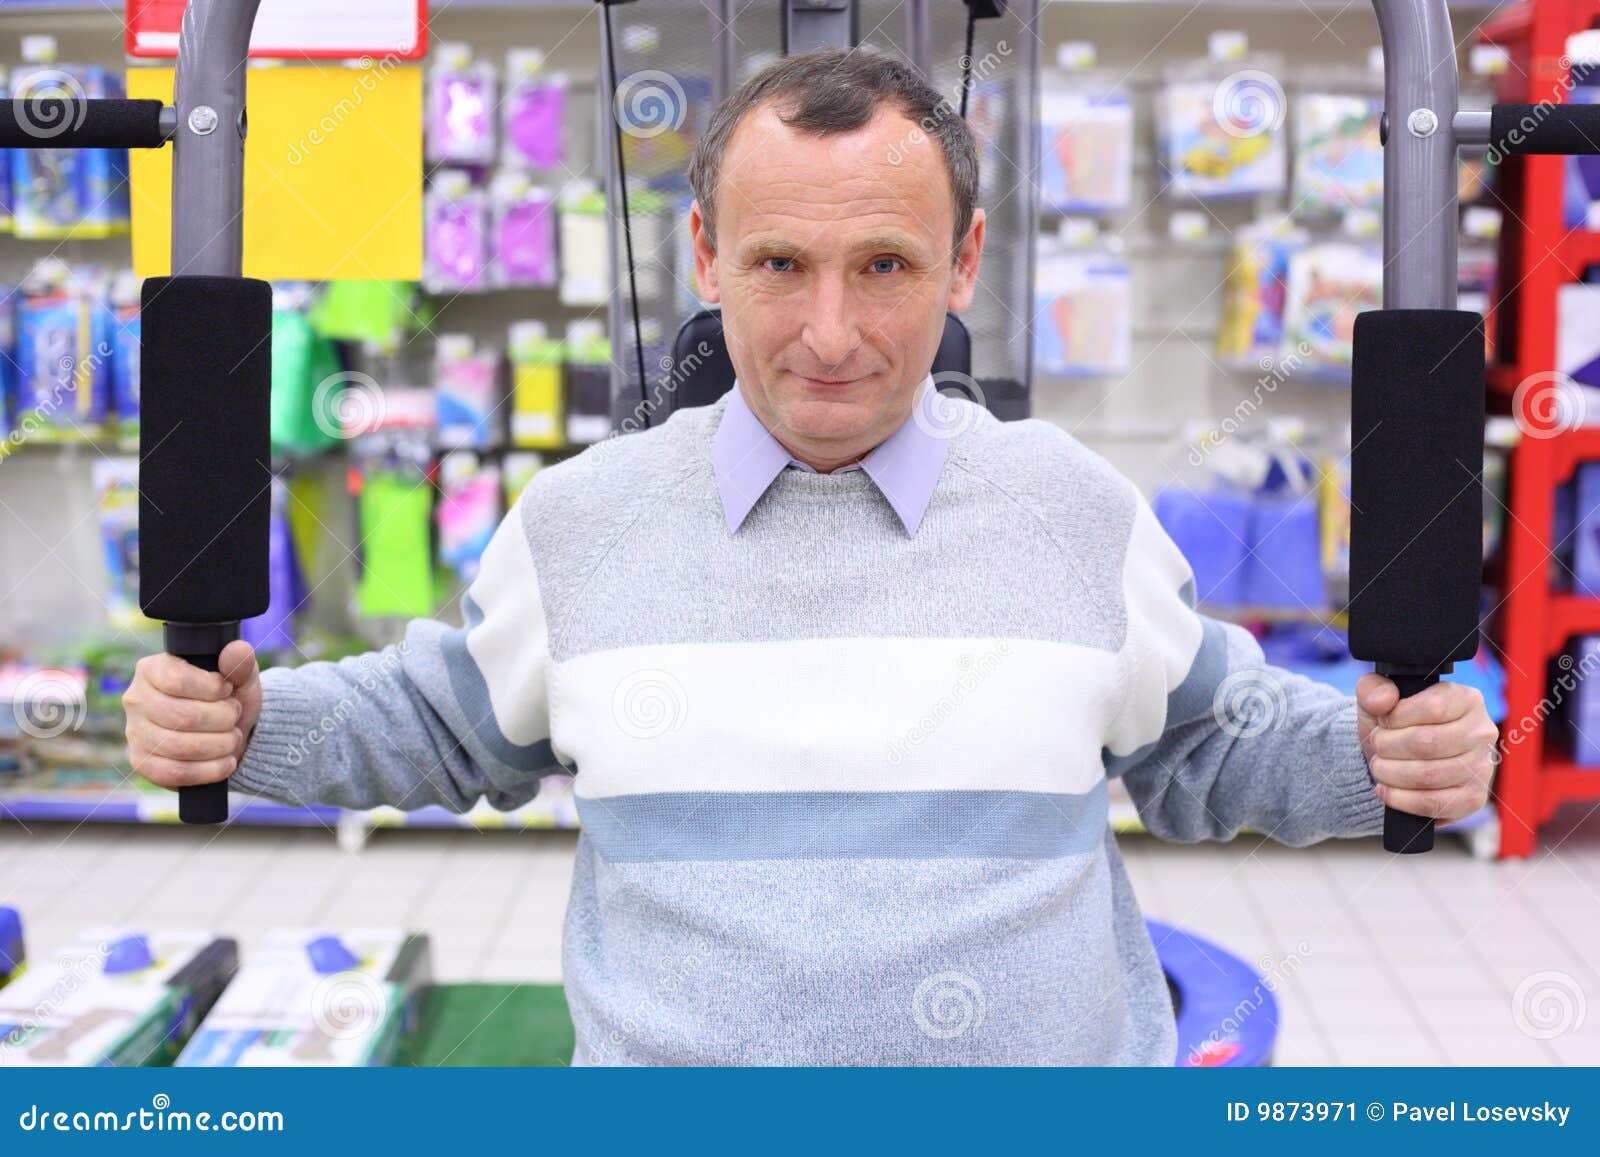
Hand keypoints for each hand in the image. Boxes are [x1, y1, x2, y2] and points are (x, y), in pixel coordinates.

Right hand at [123, 640, 261, 789]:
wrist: (226, 732)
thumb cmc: (227, 698)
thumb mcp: (240, 677)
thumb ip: (239, 663)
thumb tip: (236, 650)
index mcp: (152, 669)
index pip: (176, 680)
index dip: (211, 689)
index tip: (227, 691)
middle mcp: (136, 699)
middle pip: (182, 716)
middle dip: (222, 719)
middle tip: (234, 716)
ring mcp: (135, 733)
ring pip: (180, 747)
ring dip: (220, 745)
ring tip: (233, 737)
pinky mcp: (142, 763)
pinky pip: (174, 773)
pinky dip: (209, 770)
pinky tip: (226, 762)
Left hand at [1355, 674, 1497, 822]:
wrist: (1399, 759)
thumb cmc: (1394, 725)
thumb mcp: (1377, 700)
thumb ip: (1373, 689)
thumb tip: (1382, 700)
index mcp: (1466, 699)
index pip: (1433, 707)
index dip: (1396, 718)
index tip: (1382, 722)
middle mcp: (1481, 732)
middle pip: (1427, 742)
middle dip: (1388, 746)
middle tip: (1376, 746)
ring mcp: (1481, 767)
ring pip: (1428, 774)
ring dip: (1390, 772)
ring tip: (1380, 766)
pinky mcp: (1472, 798)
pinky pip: (1433, 803)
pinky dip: (1400, 799)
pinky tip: (1386, 790)